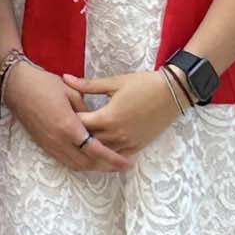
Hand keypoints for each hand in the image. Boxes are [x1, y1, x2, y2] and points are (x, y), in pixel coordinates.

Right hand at [4, 59, 131, 172]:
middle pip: (88, 162)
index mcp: (68, 126)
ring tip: (110, 165)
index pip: (95, 150)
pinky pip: (66, 161)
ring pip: (76, 165)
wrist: (16, 86)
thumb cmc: (44, 84)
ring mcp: (50, 145)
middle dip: (107, 167)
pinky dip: (81, 164)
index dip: (113, 159)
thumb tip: (99, 123)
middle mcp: (59, 141)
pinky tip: (90, 160)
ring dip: (94, 167)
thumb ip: (87, 111)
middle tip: (124, 166)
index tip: (128, 162)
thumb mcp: (71, 92)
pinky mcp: (44, 145)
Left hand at [63, 67, 179, 155]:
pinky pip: (117, 156)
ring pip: (101, 152)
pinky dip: (106, 154)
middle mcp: (116, 134)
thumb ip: (87, 85)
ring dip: (90, 146)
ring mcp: (127, 143)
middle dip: (76, 135)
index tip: (61, 115)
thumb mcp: (114, 82)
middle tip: (65, 129)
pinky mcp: (137, 147)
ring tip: (78, 140)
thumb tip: (65, 78)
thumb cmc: (143, 84)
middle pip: (88, 141)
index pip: (79, 125)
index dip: (68, 120)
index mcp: (108, 117)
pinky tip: (98, 150)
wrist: (173, 93)